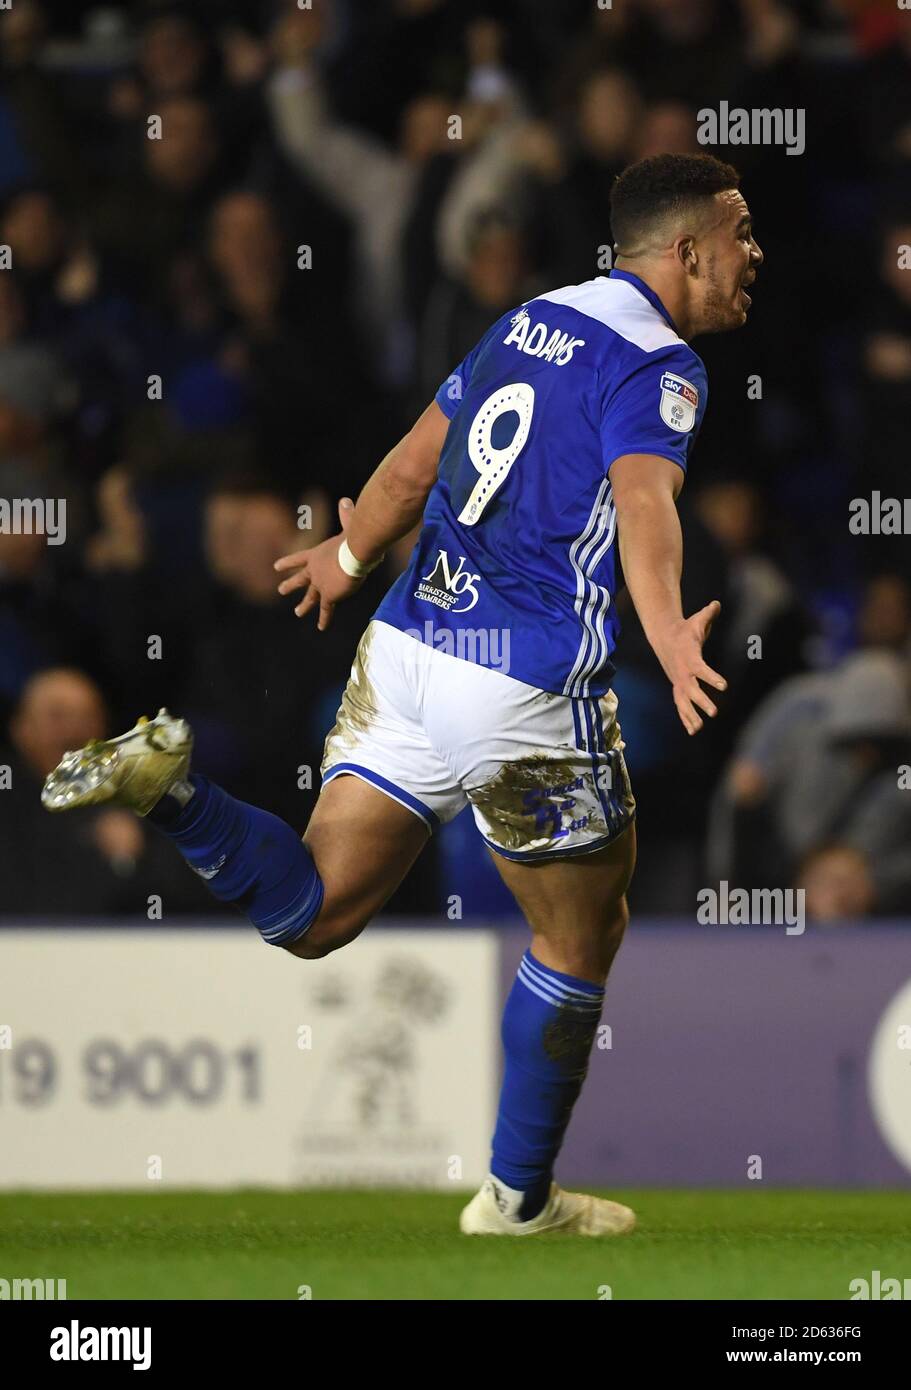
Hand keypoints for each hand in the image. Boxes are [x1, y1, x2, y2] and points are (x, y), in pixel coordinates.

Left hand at [274, 498, 363, 630]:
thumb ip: (347, 515)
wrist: (355, 553)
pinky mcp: (329, 596)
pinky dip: (323, 619)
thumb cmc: (354, 538)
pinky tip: (320, 627)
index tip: (276, 567)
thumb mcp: (349, 526)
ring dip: (303, 605)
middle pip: (301, 579)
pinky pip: (325, 610)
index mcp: (317, 553)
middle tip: (281, 590)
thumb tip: (347, 500)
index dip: (288, 563)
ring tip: (297, 612)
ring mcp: (320, 584)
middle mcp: (315, 570)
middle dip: (290, 585)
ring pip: (310, 597)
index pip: (299, 558)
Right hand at [653, 600, 726, 735]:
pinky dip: (686, 718)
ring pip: (683, 702)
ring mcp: (678, 682)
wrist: (665, 638)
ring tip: (700, 728)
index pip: (701, 669)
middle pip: (691, 690)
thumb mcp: (697, 620)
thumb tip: (717, 604)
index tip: (724, 686)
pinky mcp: (678, 688)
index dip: (711, 678)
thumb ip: (709, 614)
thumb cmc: (686, 630)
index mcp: (689, 657)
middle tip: (715, 712)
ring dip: (691, 715)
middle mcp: (682, 673)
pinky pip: (681, 706)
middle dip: (701, 702)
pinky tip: (693, 731)